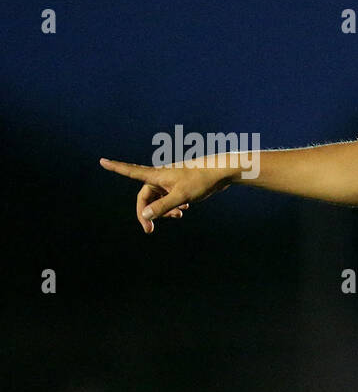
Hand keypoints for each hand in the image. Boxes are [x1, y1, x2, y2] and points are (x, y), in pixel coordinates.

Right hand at [100, 158, 233, 232]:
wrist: (221, 172)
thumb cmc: (201, 181)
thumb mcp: (181, 196)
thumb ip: (162, 207)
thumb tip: (145, 215)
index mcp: (157, 175)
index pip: (131, 171)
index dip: (116, 168)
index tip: (102, 161)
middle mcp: (161, 177)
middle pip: (145, 197)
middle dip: (147, 213)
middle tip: (149, 231)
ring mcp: (170, 181)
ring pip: (158, 199)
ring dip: (164, 211)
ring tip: (179, 215)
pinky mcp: (180, 185)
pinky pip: (169, 198)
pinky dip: (173, 206)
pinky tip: (185, 209)